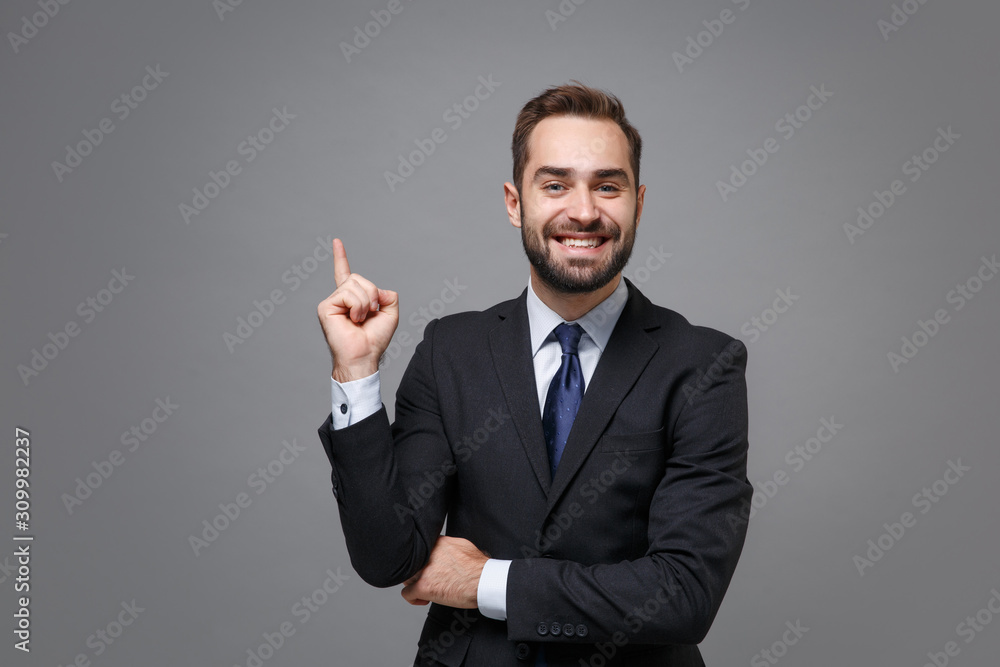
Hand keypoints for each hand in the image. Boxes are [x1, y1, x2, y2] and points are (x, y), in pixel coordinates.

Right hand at [317, 239, 398, 381]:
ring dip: (365, 302)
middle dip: (372, 293)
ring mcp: (331, 302)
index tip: (337, 241)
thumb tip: (379, 290)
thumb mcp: (390, 313)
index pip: (344, 273)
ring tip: (360, 319)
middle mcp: (339, 298)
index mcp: (352, 298)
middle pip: (358, 278)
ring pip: (354, 284)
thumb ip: (388, 296)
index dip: (340, 257)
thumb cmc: (374, 339)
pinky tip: (353, 320)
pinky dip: (357, 306)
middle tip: (371, 313)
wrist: (364, 355)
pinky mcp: (325, 307)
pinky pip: (347, 294)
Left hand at [401, 536, 489, 608]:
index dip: (425, 560)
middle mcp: (428, 554)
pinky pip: (406, 593)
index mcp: (438, 543)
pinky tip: (424, 600)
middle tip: (428, 579)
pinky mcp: (423, 586)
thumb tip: (448, 551)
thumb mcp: (465, 546)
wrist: (483, 582)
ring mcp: (424, 570)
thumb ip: (449, 546)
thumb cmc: (479, 568)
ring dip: (414, 584)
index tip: (430, 568)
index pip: (421, 550)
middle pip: (412, 563)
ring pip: (407, 576)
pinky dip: (413, 598)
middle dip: (418, 572)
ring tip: (426, 589)